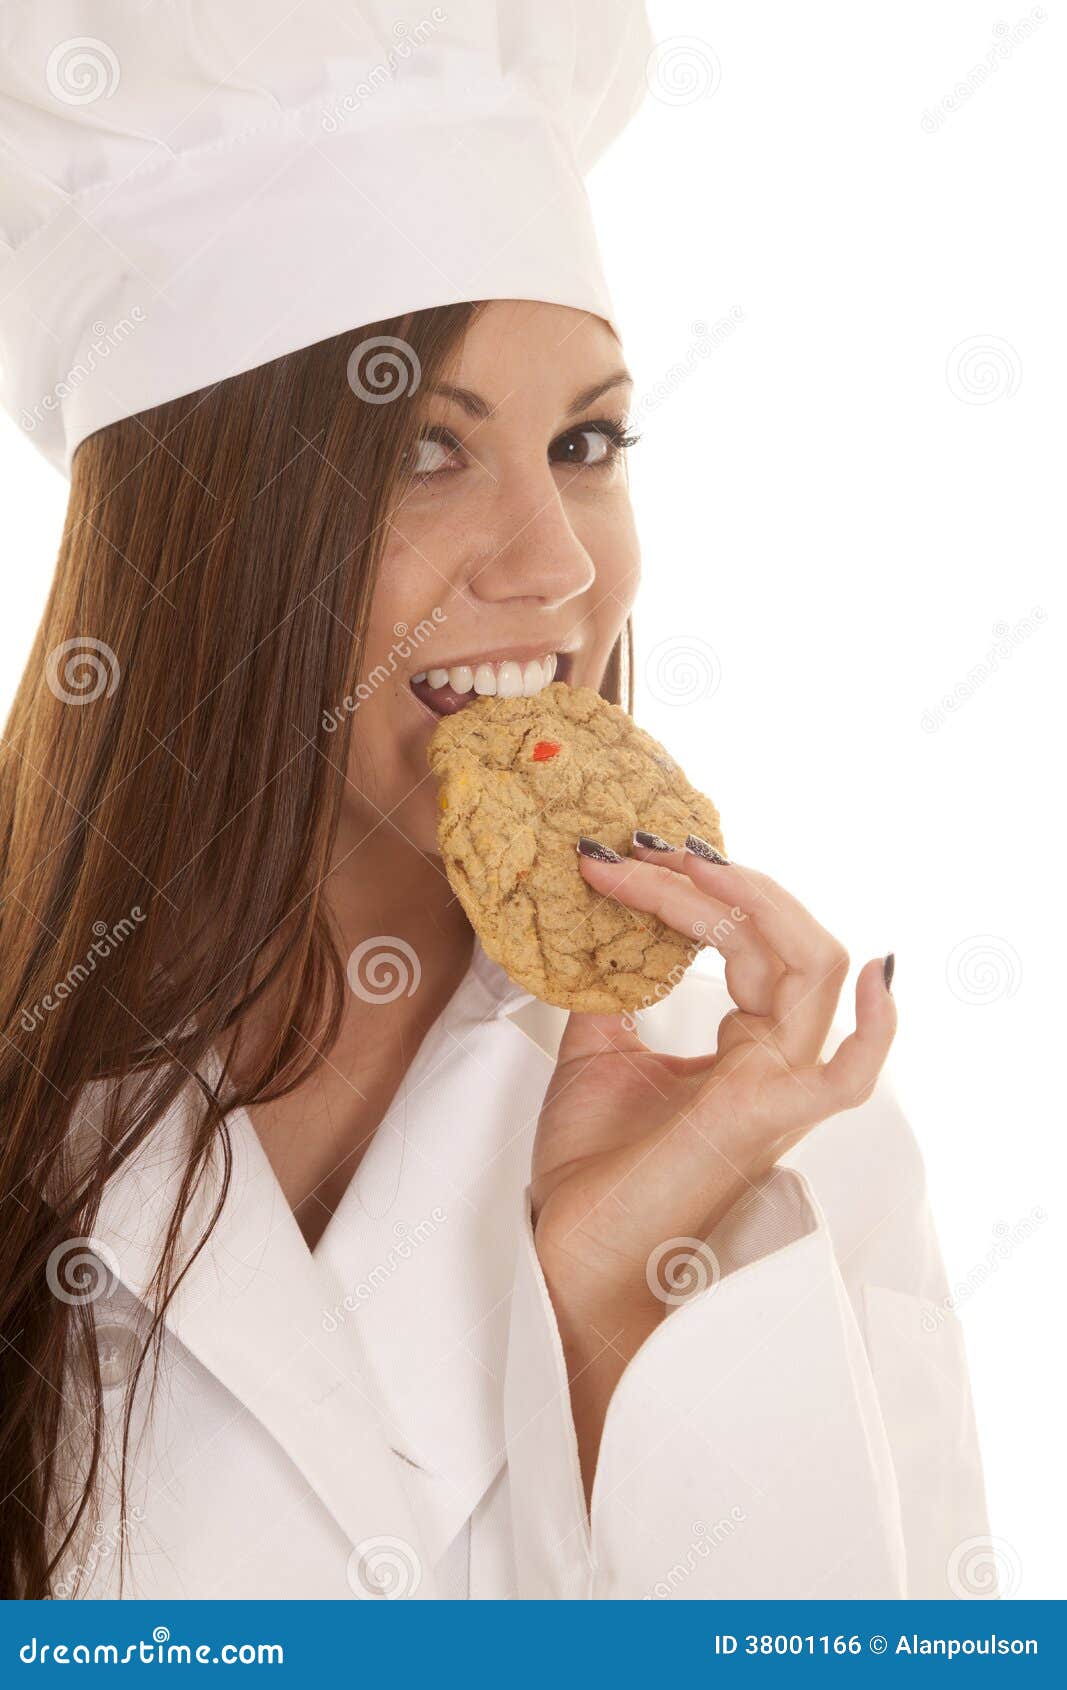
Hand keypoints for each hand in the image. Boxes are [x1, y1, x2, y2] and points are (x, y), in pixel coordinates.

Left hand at [531, 835, 896, 1361]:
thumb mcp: (597, 1051)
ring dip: (749, 904)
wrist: (570, 1248)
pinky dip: (877, 1025)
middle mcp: (774, 1064)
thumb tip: (606, 925)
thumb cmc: (591, 1168)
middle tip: (647, 849)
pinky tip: (877, 973)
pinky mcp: (766, 1119)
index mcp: (744, 1050)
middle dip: (717, 883)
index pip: (749, 943)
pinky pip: (850, 1075)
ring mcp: (778, 1091)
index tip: (626, 858)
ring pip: (810, 971)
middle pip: (783, 941)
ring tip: (683, 865)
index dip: (696, 892)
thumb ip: (618, 990)